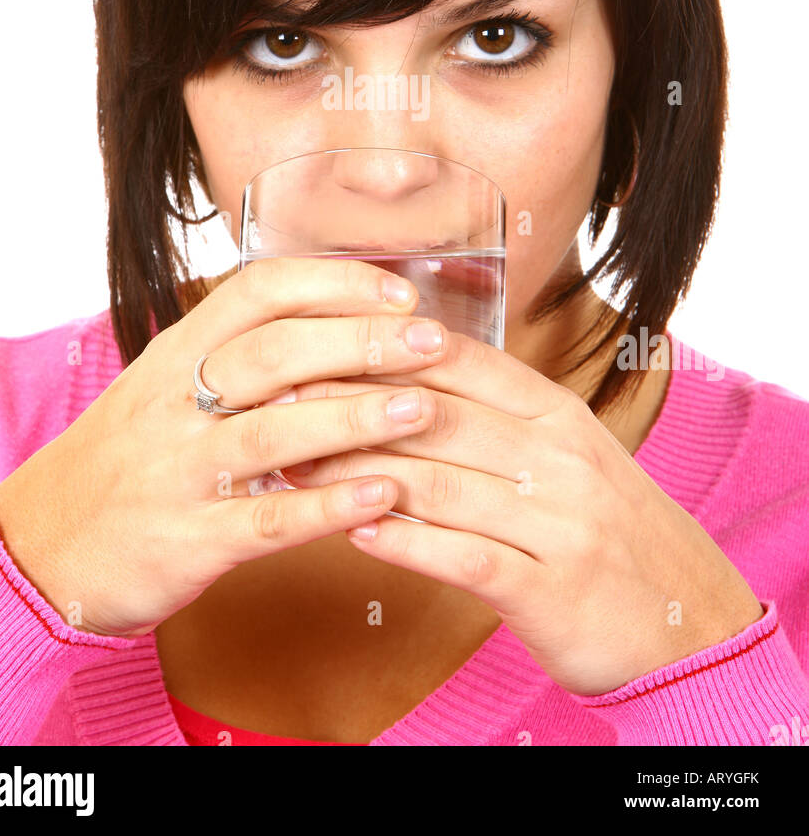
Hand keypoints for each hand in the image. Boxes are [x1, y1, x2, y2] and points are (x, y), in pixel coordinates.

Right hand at [0, 258, 449, 637]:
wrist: (39, 546)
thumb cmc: (125, 459)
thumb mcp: (163, 386)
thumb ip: (234, 353)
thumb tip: (336, 317)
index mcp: (174, 353)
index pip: (259, 291)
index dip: (335, 284)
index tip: (399, 291)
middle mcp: (174, 403)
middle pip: (275, 352)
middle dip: (362, 341)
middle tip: (434, 342)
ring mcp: (178, 472)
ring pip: (274, 432)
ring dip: (357, 417)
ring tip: (424, 409)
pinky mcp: (187, 541)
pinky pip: (266, 520)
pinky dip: (328, 505)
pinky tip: (384, 495)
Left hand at [277, 327, 764, 695]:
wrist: (687, 620)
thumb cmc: (605, 528)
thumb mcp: (565, 453)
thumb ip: (496, 414)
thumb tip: (403, 376)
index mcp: (557, 413)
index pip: (458, 360)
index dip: (380, 348)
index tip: (311, 342)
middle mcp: (558, 457)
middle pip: (436, 414)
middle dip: (348, 404)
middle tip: (275, 400)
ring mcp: (557, 522)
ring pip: (439, 482)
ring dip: (356, 472)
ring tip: (292, 466)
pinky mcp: (549, 589)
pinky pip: (464, 557)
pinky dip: (406, 542)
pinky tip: (355, 529)